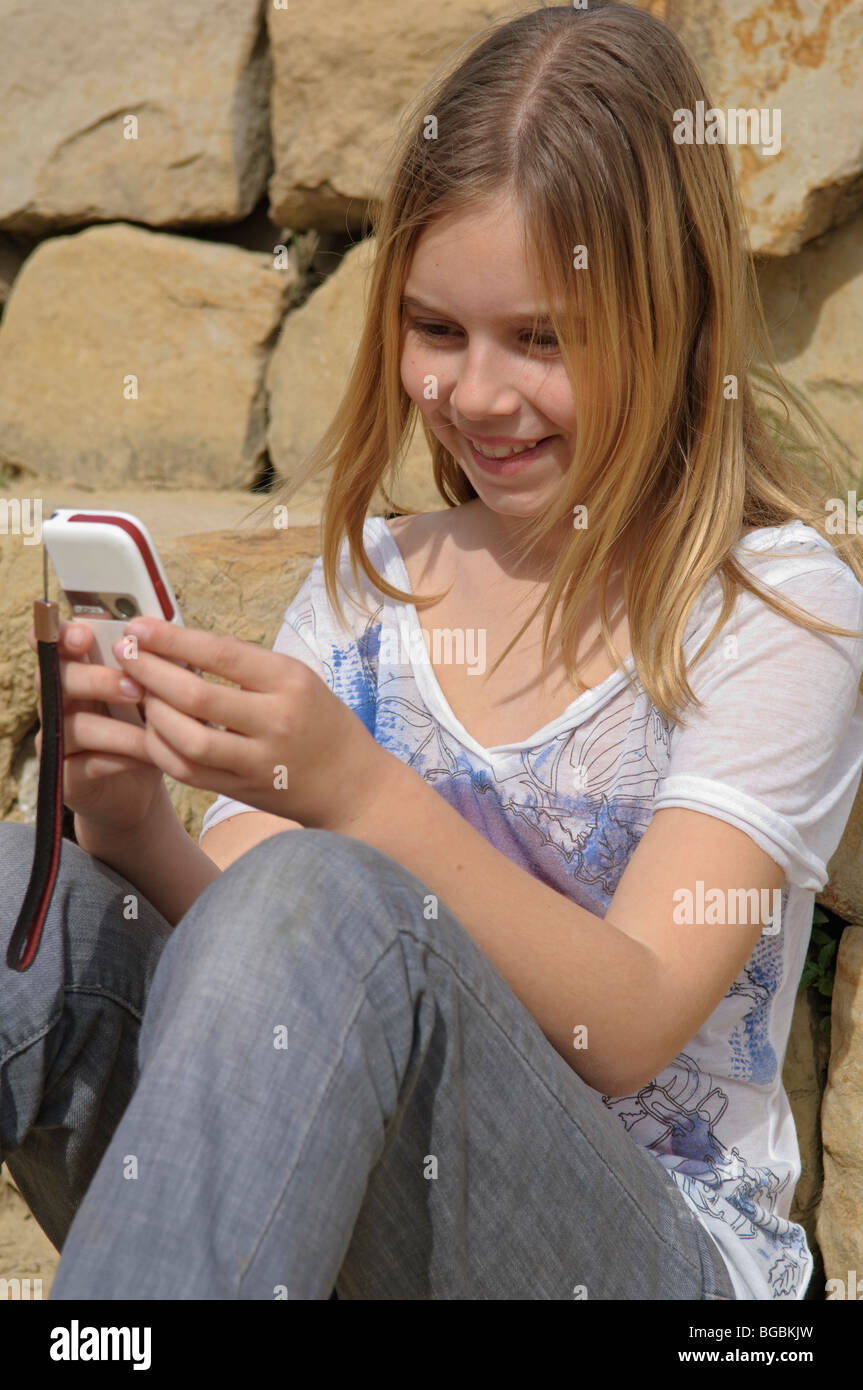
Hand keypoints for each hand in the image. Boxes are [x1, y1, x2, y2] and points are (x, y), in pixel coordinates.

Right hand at [27, 620, 166, 834]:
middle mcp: (58, 702)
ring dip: (118, 727)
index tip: (84, 635)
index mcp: (77, 670)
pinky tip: (152, 758)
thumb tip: (175, 642)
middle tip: (136, 687)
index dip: (60, 636)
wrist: (139, 786)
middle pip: (57, 679)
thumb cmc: (145, 727)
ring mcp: (58, 740)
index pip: (53, 644)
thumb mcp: (156, 693)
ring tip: (153, 730)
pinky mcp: (67, 776)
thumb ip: (158, 667)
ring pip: (73, 725)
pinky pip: (89, 763)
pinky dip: (123, 758)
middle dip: (97, 680)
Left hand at [112, 618, 394, 828]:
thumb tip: (187, 642)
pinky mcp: (240, 790)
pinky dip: (160, 746)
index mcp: (291, 683)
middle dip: (150, 672)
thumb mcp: (300, 678)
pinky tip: (152, 726)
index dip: (174, 639)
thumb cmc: (324, 723)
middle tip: (125, 655)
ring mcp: (256, 761)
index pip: (223, 655)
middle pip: (196, 697)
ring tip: (138, 691)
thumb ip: (248, 663)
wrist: (353, 786)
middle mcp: (275, 722)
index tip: (140, 626)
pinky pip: (186, 770)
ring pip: (185, 739)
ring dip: (152, 712)